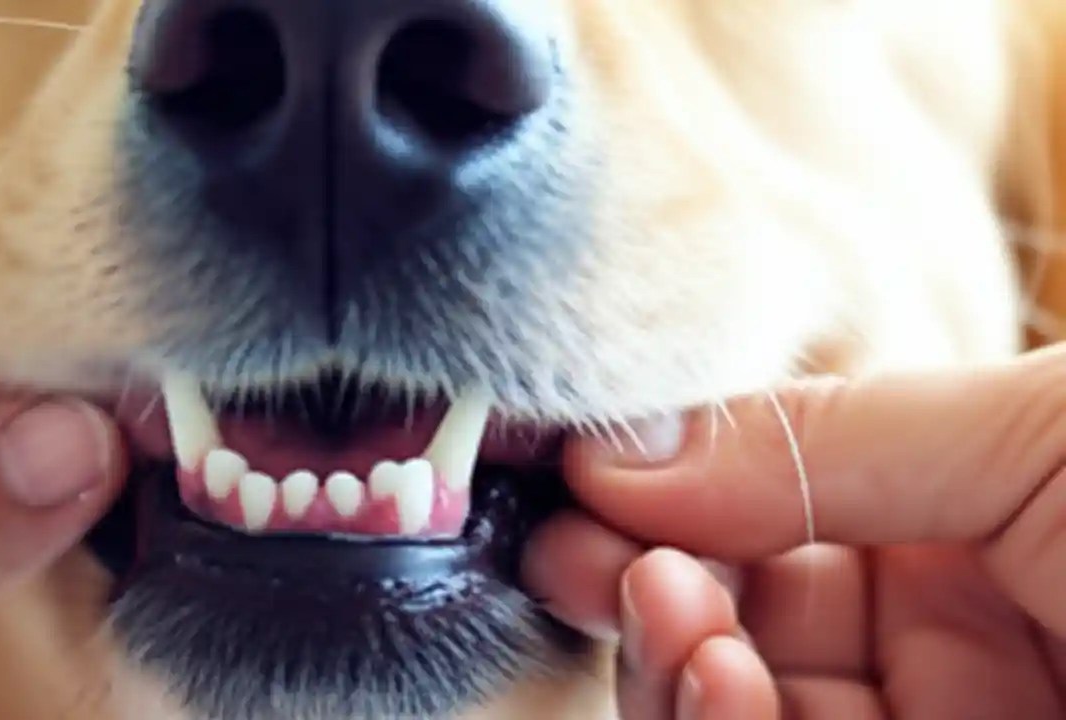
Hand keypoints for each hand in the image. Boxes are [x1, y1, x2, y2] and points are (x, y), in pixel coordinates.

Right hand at [524, 347, 1065, 719]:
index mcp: (970, 526)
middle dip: (641, 586)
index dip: (668, 501)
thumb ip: (826, 437)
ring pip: (733, 715)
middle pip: (734, 625)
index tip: (576, 476)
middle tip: (580, 552)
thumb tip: (616, 451)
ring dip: (665, 665)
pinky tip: (715, 678)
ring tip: (656, 602)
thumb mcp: (1034, 432)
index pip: (773, 519)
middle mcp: (943, 645)